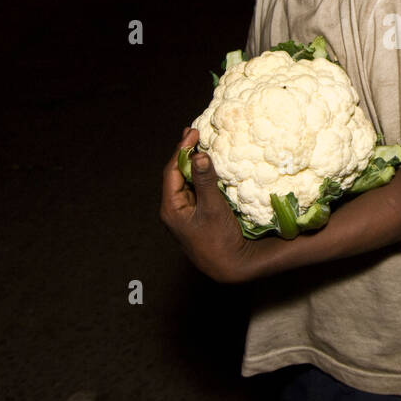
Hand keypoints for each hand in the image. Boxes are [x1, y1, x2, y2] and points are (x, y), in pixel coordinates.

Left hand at [160, 127, 251, 282]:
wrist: (229, 267)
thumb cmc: (219, 240)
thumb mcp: (213, 208)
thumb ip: (206, 180)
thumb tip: (200, 154)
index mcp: (171, 208)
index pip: (172, 171)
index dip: (181, 149)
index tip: (193, 132)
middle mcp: (174, 210)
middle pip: (177, 174)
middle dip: (185, 153)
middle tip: (194, 133)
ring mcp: (185, 214)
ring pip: (186, 182)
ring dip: (193, 164)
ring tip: (200, 145)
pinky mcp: (196, 217)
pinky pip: (195, 191)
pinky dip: (201, 176)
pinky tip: (209, 168)